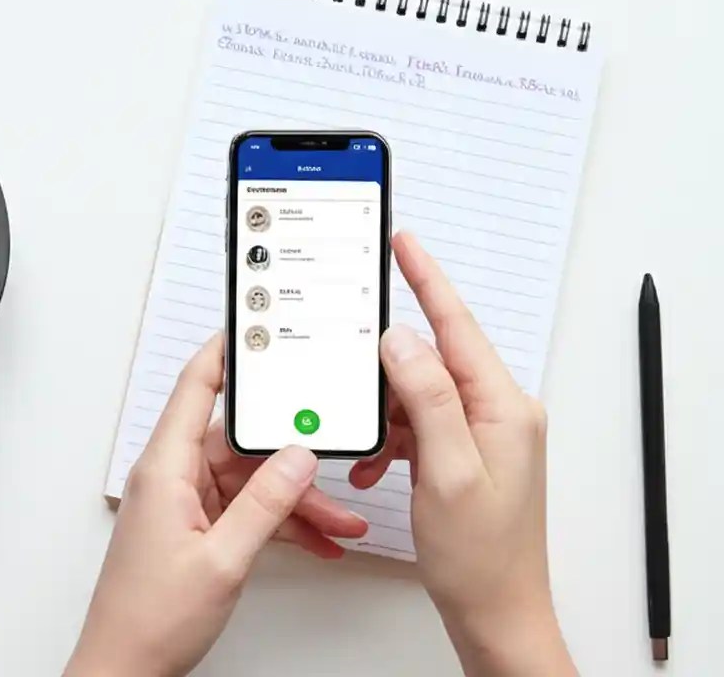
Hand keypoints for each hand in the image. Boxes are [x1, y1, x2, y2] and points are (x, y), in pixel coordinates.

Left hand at [66, 333, 367, 676]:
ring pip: (252, 481)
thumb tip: (299, 458)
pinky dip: (282, 524)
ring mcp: (186, 505)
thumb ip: (266, 505)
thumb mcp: (223, 560)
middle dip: (293, 455)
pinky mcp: (197, 530)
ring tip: (342, 520)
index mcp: (166, 469)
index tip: (255, 327)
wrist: (125, 668)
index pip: (195, 388)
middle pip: (239, 442)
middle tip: (336, 453)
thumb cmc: (149, 619)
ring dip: (296, 500)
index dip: (225, 353)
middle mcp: (173, 478)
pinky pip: (247, 511)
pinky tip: (319, 541)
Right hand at [351, 231, 575, 675]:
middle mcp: (498, 412)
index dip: (427, 280)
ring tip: (371, 453)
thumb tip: (401, 340)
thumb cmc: (481, 556)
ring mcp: (482, 434)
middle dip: (384, 374)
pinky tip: (380, 466)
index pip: (457, 326)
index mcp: (503, 407)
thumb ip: (426, 397)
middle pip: (431, 360)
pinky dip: (392, 441)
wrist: (495, 611)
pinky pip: (419, 426)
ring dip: (385, 419)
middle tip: (351, 379)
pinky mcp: (465, 454)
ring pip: (417, 396)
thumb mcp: (447, 471)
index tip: (404, 243)